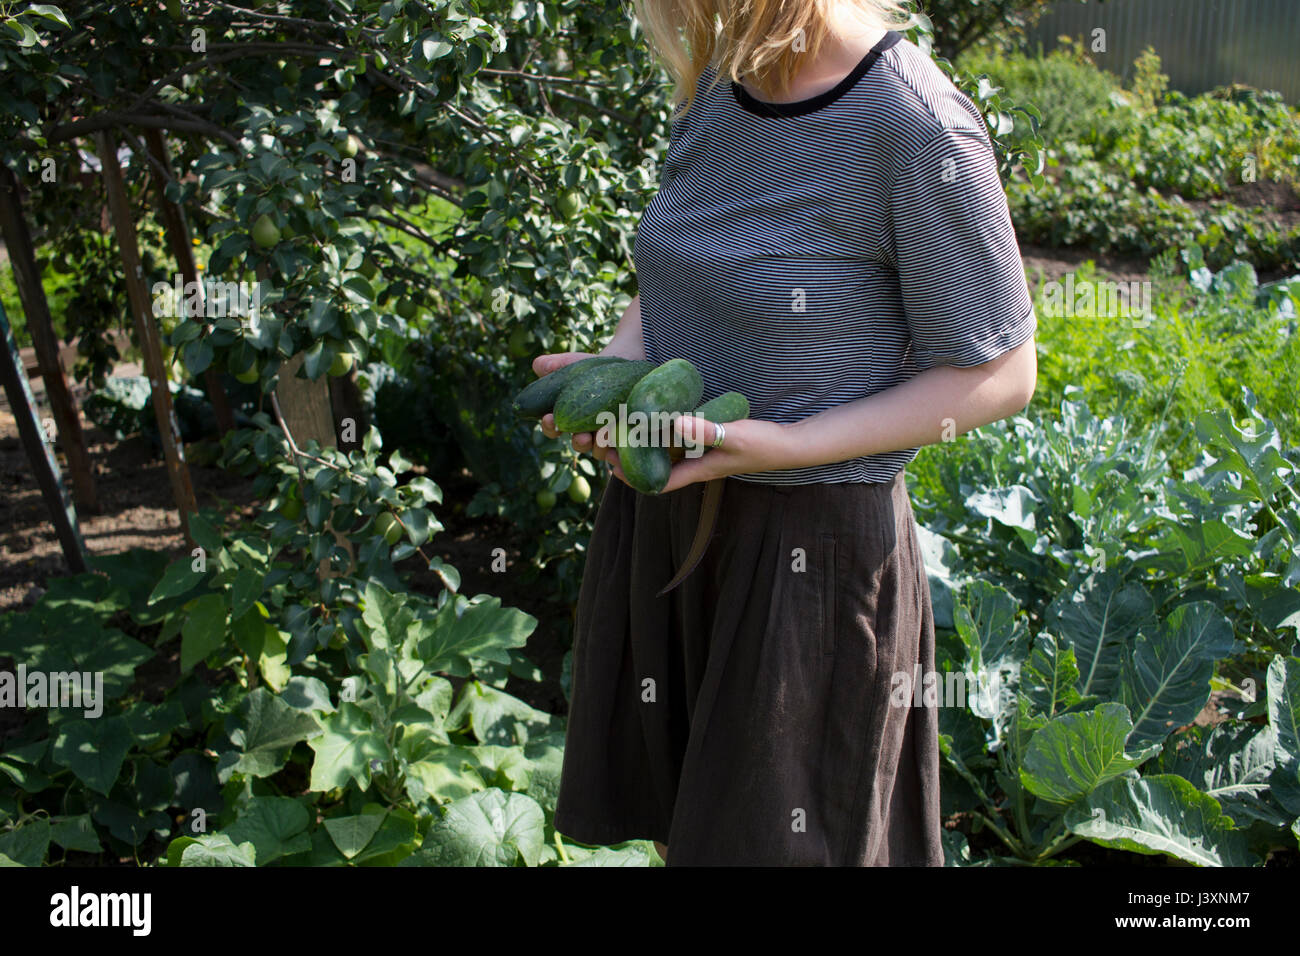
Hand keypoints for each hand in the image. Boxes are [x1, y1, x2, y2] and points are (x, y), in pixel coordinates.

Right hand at [533, 351, 618, 463]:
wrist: (627, 370)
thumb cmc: (593, 370)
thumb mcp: (574, 364)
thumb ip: (556, 365)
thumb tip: (538, 365)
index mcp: (567, 419)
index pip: (553, 428)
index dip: (549, 426)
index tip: (549, 418)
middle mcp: (585, 433)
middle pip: (579, 444)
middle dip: (579, 442)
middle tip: (583, 436)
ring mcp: (606, 439)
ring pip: (600, 450)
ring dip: (601, 446)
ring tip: (607, 434)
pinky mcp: (626, 440)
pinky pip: (621, 453)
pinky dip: (620, 455)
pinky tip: (622, 450)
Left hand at [607, 415, 792, 493]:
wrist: (789, 444)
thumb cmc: (764, 445)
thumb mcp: (735, 436)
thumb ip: (707, 431)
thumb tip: (675, 425)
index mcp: (699, 470)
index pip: (659, 482)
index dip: (633, 478)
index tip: (611, 466)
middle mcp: (698, 465)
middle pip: (658, 468)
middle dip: (633, 459)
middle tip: (610, 442)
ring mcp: (704, 456)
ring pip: (667, 455)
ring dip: (646, 446)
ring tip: (624, 429)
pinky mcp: (711, 444)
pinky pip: (681, 443)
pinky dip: (665, 434)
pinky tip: (657, 418)